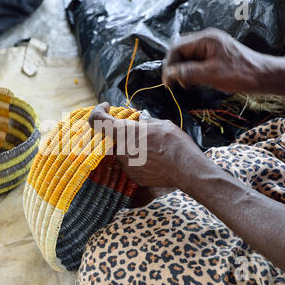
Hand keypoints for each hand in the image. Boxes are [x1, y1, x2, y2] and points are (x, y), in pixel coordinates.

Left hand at [88, 102, 206, 188]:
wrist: (187, 170)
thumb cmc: (175, 143)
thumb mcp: (161, 124)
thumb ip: (144, 122)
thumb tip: (139, 120)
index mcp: (124, 133)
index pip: (97, 121)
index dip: (98, 111)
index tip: (106, 107)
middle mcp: (120, 150)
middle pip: (113, 137)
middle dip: (123, 131)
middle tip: (139, 129)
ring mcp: (126, 166)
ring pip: (121, 151)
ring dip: (131, 145)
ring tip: (151, 145)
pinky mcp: (133, 176)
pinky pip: (130, 164)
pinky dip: (138, 158)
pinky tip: (154, 158)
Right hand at [162, 28, 266, 93]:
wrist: (263, 77)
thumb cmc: (240, 74)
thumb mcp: (210, 74)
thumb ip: (187, 72)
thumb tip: (168, 74)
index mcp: (205, 39)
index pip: (177, 48)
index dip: (169, 65)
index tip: (168, 81)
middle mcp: (207, 40)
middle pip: (180, 51)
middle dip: (175, 67)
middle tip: (174, 84)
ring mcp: (211, 47)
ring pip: (187, 57)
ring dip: (182, 71)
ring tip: (184, 85)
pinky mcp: (214, 56)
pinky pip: (196, 61)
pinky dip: (191, 72)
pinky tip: (193, 83)